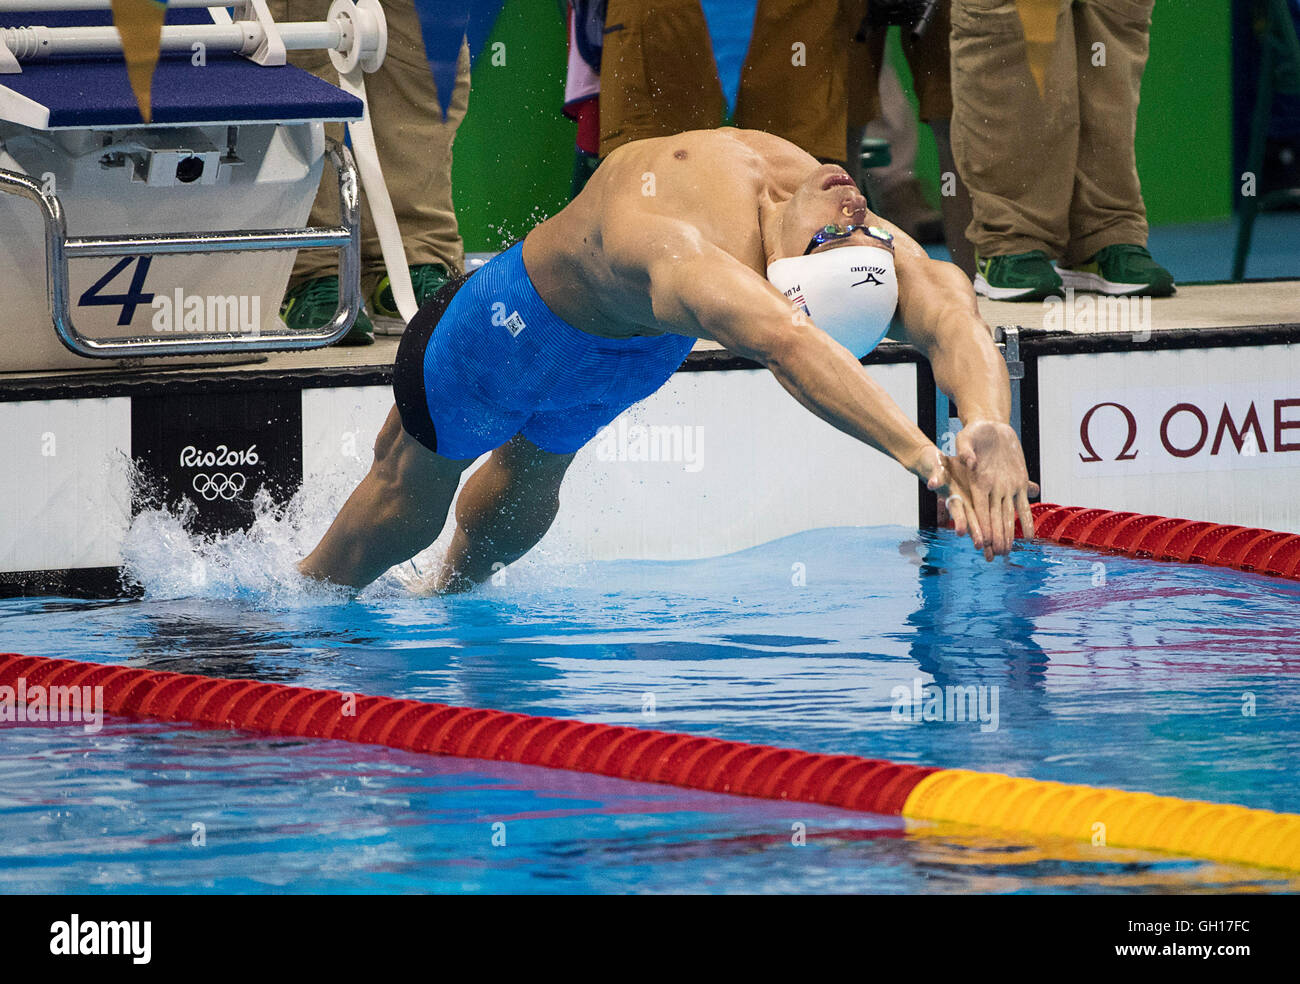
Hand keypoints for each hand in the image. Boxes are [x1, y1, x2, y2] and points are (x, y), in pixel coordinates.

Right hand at [946, 420, 1038, 560]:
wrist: (989, 428)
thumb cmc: (974, 432)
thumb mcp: (966, 436)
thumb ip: (965, 449)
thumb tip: (969, 462)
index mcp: (977, 482)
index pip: (979, 508)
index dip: (982, 525)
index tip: (983, 541)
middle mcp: (990, 489)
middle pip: (992, 518)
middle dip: (995, 536)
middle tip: (997, 555)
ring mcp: (1004, 488)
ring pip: (1007, 516)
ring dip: (1008, 533)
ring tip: (1010, 551)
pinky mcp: (1017, 482)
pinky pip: (1022, 505)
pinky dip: (1025, 520)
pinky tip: (1029, 535)